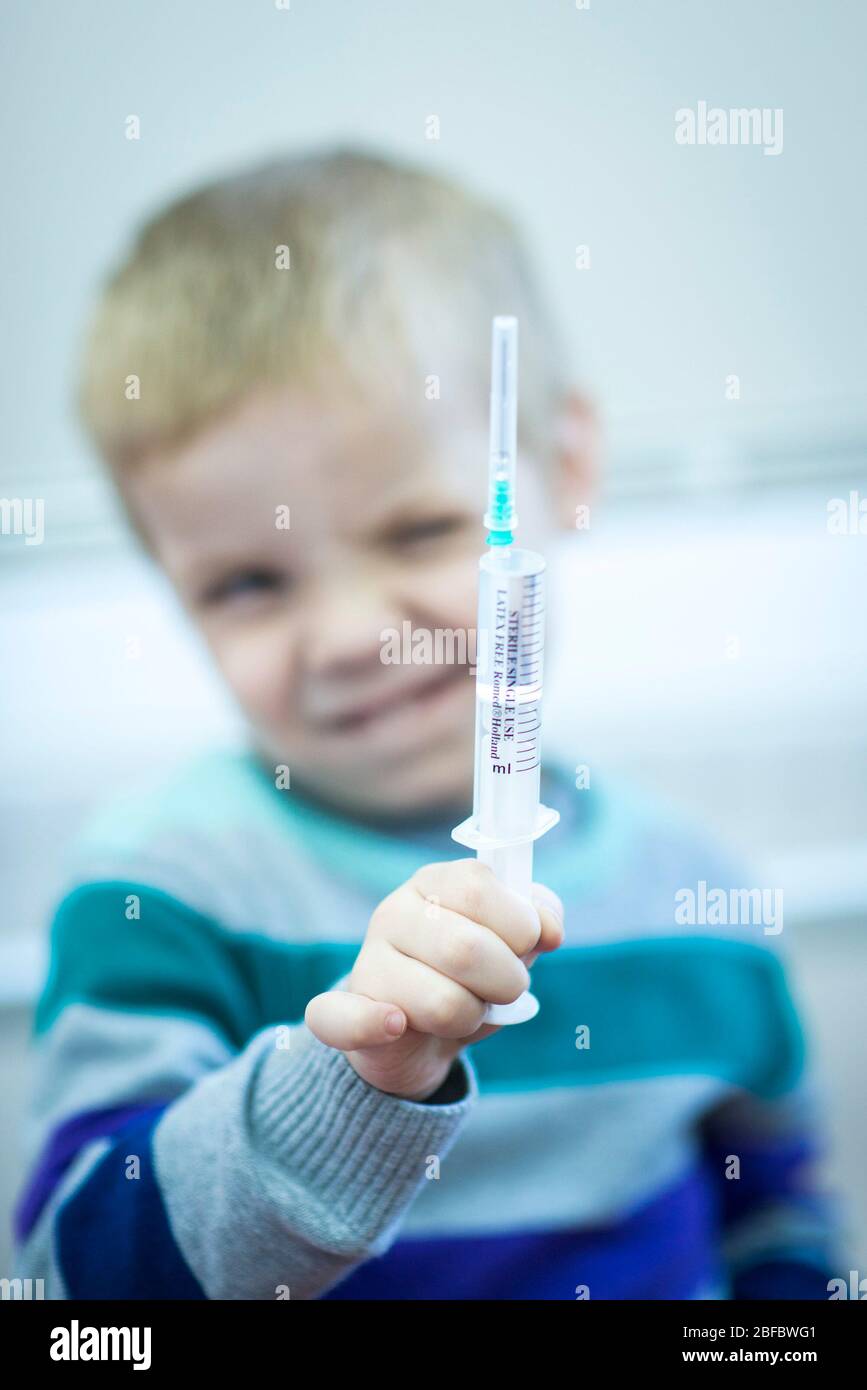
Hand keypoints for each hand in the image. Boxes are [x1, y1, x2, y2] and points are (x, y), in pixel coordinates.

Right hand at [305, 859, 563, 1100]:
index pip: (479, 888)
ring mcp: (367, 963)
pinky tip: (396, 1024)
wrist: (422, 1034)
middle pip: (466, 949)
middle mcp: (393, 913)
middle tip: (501, 990)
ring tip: (462, 1011)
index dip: (519, 926)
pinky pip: (346, 1019)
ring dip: (470, 1018)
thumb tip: (549, 927)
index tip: (525, 944)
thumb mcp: (513, 939)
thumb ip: (539, 918)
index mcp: (434, 882)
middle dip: (506, 982)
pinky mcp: (342, 1015)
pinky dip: (375, 1025)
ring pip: (442, 1003)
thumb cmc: (474, 974)